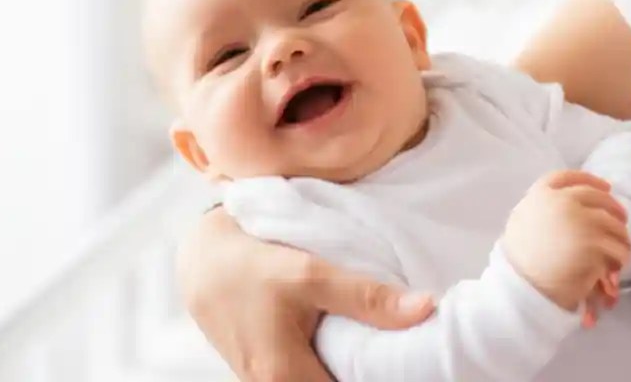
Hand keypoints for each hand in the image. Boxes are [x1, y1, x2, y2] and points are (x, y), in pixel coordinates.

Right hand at [178, 208, 436, 380]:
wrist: (204, 260)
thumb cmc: (253, 266)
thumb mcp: (312, 273)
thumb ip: (368, 297)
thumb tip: (426, 309)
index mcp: (286, 377)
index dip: (381, 380)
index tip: (408, 363)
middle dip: (365, 376)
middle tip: (397, 354)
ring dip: (346, 372)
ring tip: (376, 351)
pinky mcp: (265, 376)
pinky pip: (306, 379)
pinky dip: (329, 368)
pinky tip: (348, 348)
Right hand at [500, 170, 630, 320]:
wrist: (521, 286)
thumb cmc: (519, 259)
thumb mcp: (522, 221)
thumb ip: (543, 208)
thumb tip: (571, 201)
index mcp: (542, 194)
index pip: (570, 177)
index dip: (591, 180)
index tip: (605, 187)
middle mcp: (562, 202)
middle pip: (599, 197)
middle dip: (614, 208)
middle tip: (621, 219)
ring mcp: (581, 222)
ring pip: (615, 225)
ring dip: (621, 237)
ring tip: (620, 249)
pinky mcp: (594, 245)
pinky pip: (619, 249)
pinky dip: (621, 258)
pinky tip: (616, 267)